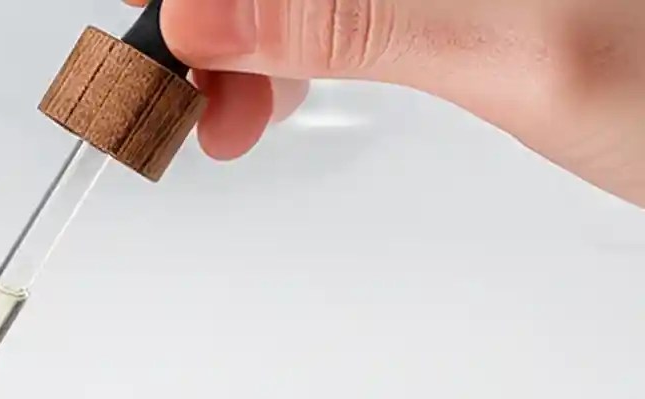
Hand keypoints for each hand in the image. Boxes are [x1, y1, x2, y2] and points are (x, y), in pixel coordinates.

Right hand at [128, 0, 644, 207]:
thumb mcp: (515, 51)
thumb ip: (346, 14)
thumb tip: (199, 8)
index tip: (151, 34)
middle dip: (211, 14)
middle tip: (179, 95)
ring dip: (236, 40)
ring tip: (220, 119)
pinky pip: (329, 4)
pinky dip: (283, 49)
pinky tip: (268, 93)